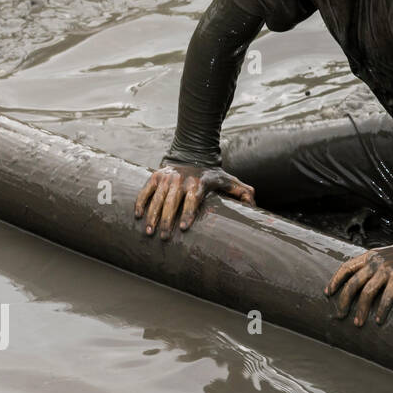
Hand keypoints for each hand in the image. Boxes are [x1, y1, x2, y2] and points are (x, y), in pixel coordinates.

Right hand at [134, 163, 254, 239]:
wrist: (192, 155)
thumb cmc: (212, 175)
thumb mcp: (229, 181)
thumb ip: (242, 193)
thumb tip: (254, 206)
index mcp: (199, 183)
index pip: (193, 199)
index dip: (189, 213)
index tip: (183, 228)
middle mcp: (182, 180)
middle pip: (173, 202)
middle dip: (167, 220)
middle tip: (164, 237)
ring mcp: (167, 178)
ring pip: (158, 198)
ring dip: (153, 215)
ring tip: (150, 232)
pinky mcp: (156, 176)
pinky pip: (146, 190)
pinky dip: (141, 202)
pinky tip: (138, 216)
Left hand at [325, 244, 392, 326]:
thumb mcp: (381, 255)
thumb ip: (369, 265)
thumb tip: (356, 282)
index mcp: (368, 256)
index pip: (346, 268)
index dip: (335, 281)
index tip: (328, 293)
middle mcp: (375, 263)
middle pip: (353, 283)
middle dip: (344, 301)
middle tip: (340, 315)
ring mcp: (387, 270)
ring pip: (367, 292)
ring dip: (361, 310)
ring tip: (358, 323)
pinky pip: (387, 297)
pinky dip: (381, 310)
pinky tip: (379, 320)